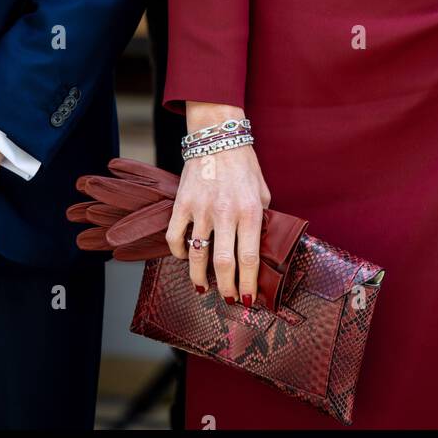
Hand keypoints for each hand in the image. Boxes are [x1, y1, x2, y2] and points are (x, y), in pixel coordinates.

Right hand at [166, 104, 270, 304]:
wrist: (217, 138)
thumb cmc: (244, 166)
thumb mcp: (262, 192)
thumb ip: (262, 219)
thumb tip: (261, 247)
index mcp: (250, 211)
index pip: (249, 258)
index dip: (248, 284)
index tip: (248, 299)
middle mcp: (225, 213)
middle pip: (224, 264)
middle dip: (226, 289)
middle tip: (227, 300)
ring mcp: (201, 209)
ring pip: (197, 255)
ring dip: (199, 278)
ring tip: (203, 287)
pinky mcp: (182, 203)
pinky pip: (175, 237)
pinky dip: (180, 253)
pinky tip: (186, 257)